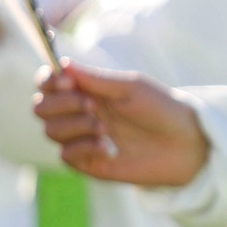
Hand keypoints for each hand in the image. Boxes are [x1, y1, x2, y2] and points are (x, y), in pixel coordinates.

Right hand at [33, 60, 209, 186]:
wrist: (185, 144)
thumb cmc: (162, 109)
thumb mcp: (131, 87)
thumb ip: (96, 78)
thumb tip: (62, 63)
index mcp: (88, 89)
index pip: (48, 83)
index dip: (48, 81)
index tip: (67, 83)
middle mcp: (80, 113)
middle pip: (40, 107)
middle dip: (60, 105)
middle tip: (92, 105)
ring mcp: (83, 138)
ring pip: (50, 131)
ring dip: (75, 126)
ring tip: (105, 129)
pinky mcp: (89, 162)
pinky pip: (65, 155)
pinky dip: (83, 147)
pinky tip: (109, 148)